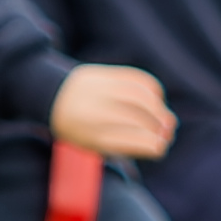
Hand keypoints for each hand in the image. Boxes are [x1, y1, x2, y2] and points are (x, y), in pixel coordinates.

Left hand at [51, 63, 174, 161]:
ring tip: (166, 119)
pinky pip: (135, 79)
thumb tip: (159, 142)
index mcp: (90, 136)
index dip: (152, 145)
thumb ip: (123, 145)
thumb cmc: (79, 129)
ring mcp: (98, 89)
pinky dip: (152, 89)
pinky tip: (157, 100)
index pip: (131, 141)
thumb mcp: (94, 145)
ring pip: (139, 96)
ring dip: (159, 108)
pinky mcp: (102, 73)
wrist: (51, 98)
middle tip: (168, 133)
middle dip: (158, 127)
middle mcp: (94, 111)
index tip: (160, 147)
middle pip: (137, 119)